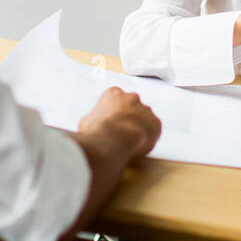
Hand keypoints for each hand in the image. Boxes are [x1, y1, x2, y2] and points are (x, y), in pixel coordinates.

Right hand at [67, 87, 160, 233]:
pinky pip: (153, 130)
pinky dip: (148, 137)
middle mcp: (132, 98)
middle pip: (130, 107)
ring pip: (143, 118)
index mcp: (113, 94)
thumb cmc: (97, 131)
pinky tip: (139, 146)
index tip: (109, 124)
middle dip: (126, 119)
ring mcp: (145, 110)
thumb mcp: (85, 122)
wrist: (115, 139)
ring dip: (138, 128)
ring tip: (129, 142)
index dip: (111, 114)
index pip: (114, 99)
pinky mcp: (156, 123)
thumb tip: (86, 125)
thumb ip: (91, 119)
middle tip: (120, 133)